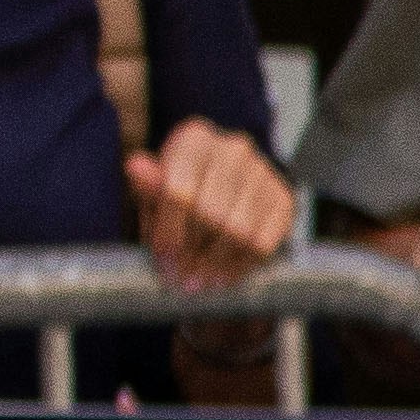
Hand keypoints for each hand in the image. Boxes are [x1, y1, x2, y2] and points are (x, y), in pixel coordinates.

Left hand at [123, 120, 294, 290]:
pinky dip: (243, 265)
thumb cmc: (178, 193)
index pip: (179, 191)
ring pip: (239, 230)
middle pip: (211, 213)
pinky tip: (226, 276)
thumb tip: (136, 165)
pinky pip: (265, 240)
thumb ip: (146, 186)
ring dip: (218, 263)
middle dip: (194, 252)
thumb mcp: (153, 190)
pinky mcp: (283, 198)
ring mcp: (263, 172)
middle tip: (182, 278)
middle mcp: (233, 149)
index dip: (169, 232)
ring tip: (202, 281)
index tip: (164, 262)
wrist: (219, 189)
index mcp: (195, 138)